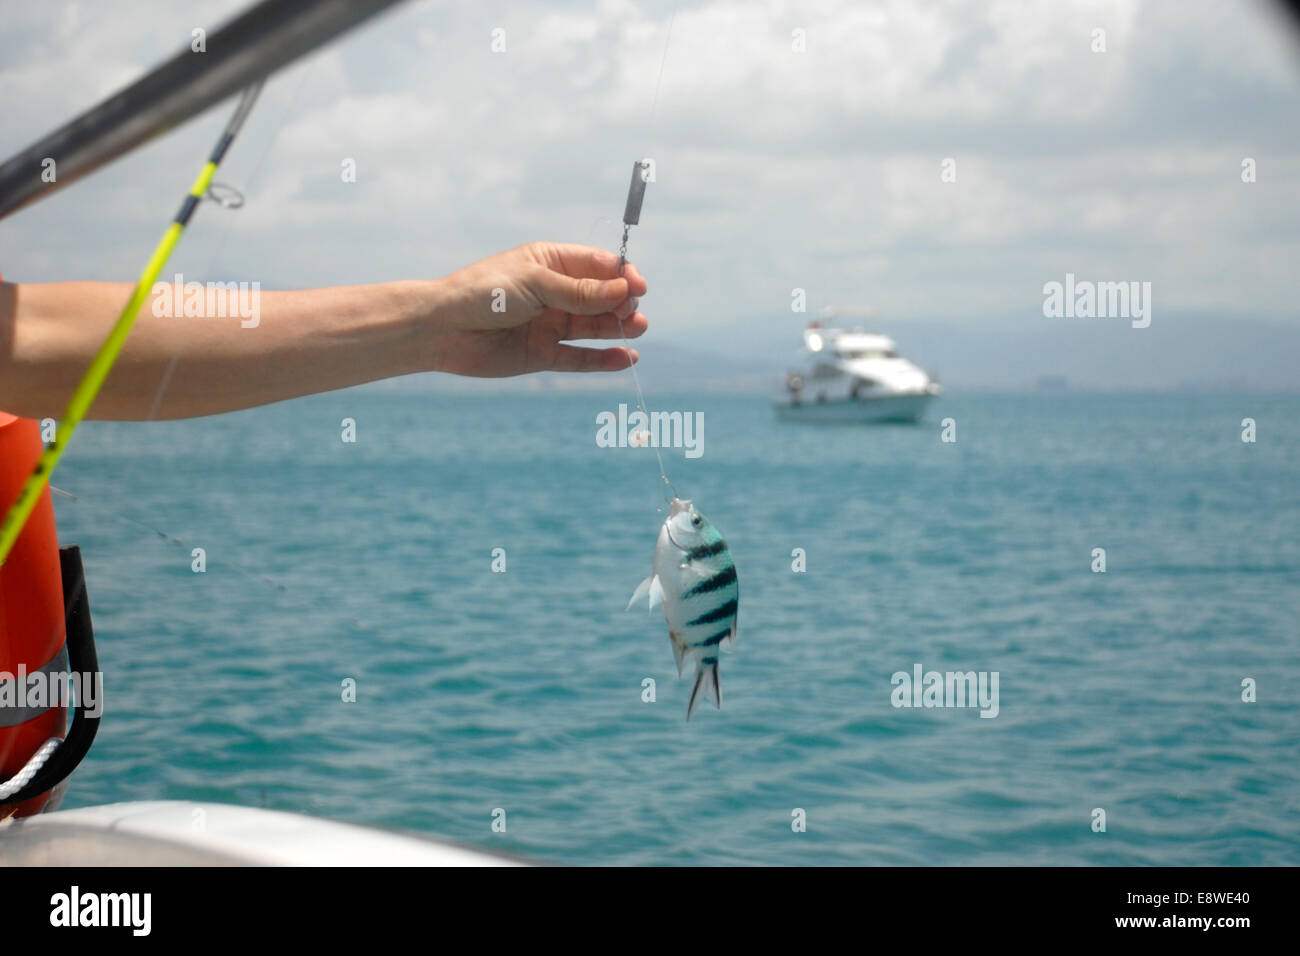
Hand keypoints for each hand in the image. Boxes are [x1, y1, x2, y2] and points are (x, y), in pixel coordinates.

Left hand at [427, 242, 648, 376]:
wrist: (443, 329)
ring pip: (594, 327)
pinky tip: (627, 358)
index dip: (622, 275)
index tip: (637, 286)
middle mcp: (554, 293)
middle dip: (622, 302)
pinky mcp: (543, 354)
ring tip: (639, 330)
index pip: (598, 266)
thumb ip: (580, 292)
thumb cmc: (484, 292)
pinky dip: (604, 360)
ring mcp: (550, 325)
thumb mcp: (535, 284)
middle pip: (602, 297)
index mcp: (551, 262)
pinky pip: (581, 358)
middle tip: (631, 311)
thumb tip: (624, 290)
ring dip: (619, 328)